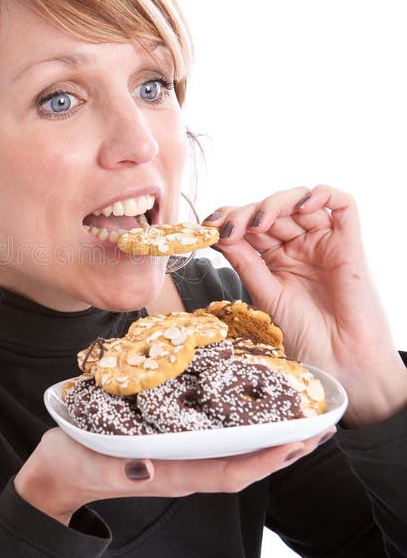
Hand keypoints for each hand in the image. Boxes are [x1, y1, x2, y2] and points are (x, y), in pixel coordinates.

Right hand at [14, 426, 329, 525]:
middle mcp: (181, 469)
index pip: (228, 471)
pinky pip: (215, 440)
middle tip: (319, 427)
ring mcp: (177, 459)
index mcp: (169, 474)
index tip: (297, 443)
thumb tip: (147, 469)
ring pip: (233, 452)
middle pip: (242, 463)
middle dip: (282, 449)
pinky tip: (250, 410)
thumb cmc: (70, 464)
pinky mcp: (169, 446)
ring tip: (300, 418)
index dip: (265, 459)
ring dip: (269, 438)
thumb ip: (118, 467)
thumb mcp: (89, 462)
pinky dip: (241, 428)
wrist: (53, 475)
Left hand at [204, 184, 406, 424]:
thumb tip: (218, 233)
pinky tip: (302, 206)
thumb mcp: (266, 295)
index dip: (228, 220)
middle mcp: (298, 246)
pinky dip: (322, 194)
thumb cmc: (304, 336)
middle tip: (229, 228)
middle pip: (270, 210)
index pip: (248, 225)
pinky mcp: (349, 243)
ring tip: (259, 222)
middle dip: (245, 213)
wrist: (341, 363)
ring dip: (275, 203)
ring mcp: (323, 242)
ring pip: (299, 201)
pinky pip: (342, 204)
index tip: (207, 229)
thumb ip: (245, 262)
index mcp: (273, 259)